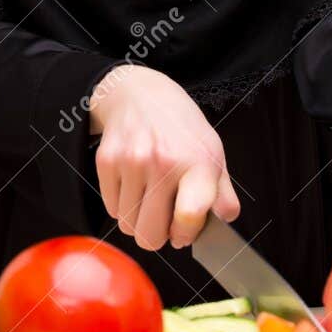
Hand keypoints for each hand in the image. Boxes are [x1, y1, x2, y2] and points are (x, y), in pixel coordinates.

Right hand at [89, 65, 240, 249]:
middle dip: (157, 237)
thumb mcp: (212, 152)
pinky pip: (111, 210)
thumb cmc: (180, 128)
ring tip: (147, 199)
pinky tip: (133, 186)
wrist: (140, 94)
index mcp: (197, 162)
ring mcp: (132, 161)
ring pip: (128, 226)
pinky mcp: (106, 161)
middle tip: (162, 222)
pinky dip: (122, 207)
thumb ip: (223, 192)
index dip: (185, 235)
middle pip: (151, 234)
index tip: (183, 233)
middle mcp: (163, 161)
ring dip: (137, 221)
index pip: (189, 216)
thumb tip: (225, 220)